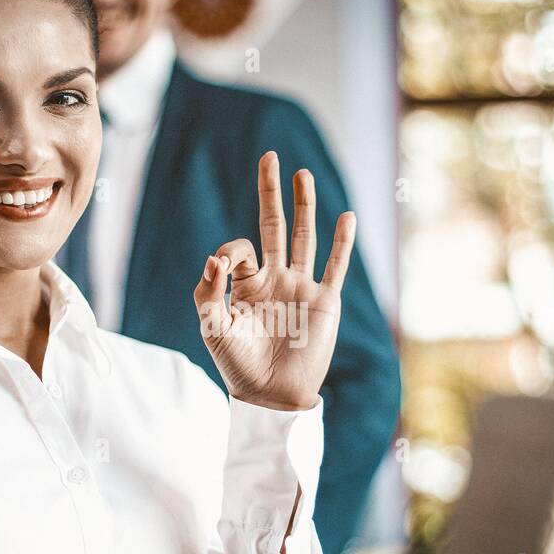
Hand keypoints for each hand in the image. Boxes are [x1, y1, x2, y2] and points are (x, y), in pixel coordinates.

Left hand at [193, 151, 355, 411]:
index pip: (240, 248)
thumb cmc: (238, 365)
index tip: (222, 268)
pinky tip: (345, 216)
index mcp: (246, 283)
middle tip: (269, 157)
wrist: (271, 396)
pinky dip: (341, 242)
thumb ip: (208, 291)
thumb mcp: (212, 328)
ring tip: (302, 174)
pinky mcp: (324, 302)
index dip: (229, 251)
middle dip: (270, 192)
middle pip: (274, 225)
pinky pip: (335, 267)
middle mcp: (275, 278)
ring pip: (304, 237)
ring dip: (304, 205)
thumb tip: (215, 257)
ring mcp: (301, 287)